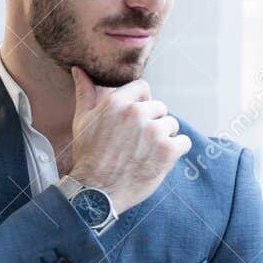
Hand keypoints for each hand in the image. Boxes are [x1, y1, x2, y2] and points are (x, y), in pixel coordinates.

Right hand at [67, 68, 190, 212]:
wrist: (95, 192)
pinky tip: (158, 160)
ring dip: (163, 137)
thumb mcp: (82, 121)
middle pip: (160, 108)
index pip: (143, 88)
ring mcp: (154, 132)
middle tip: (138, 142)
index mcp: (117, 103)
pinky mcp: (168, 151)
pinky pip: (183, 142)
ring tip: (146, 153)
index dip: (141, 103)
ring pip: (171, 125)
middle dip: (152, 122)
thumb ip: (85, 93)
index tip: (136, 119)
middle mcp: (137, 113)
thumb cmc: (88, 156)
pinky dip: (175, 152)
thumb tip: (80, 70)